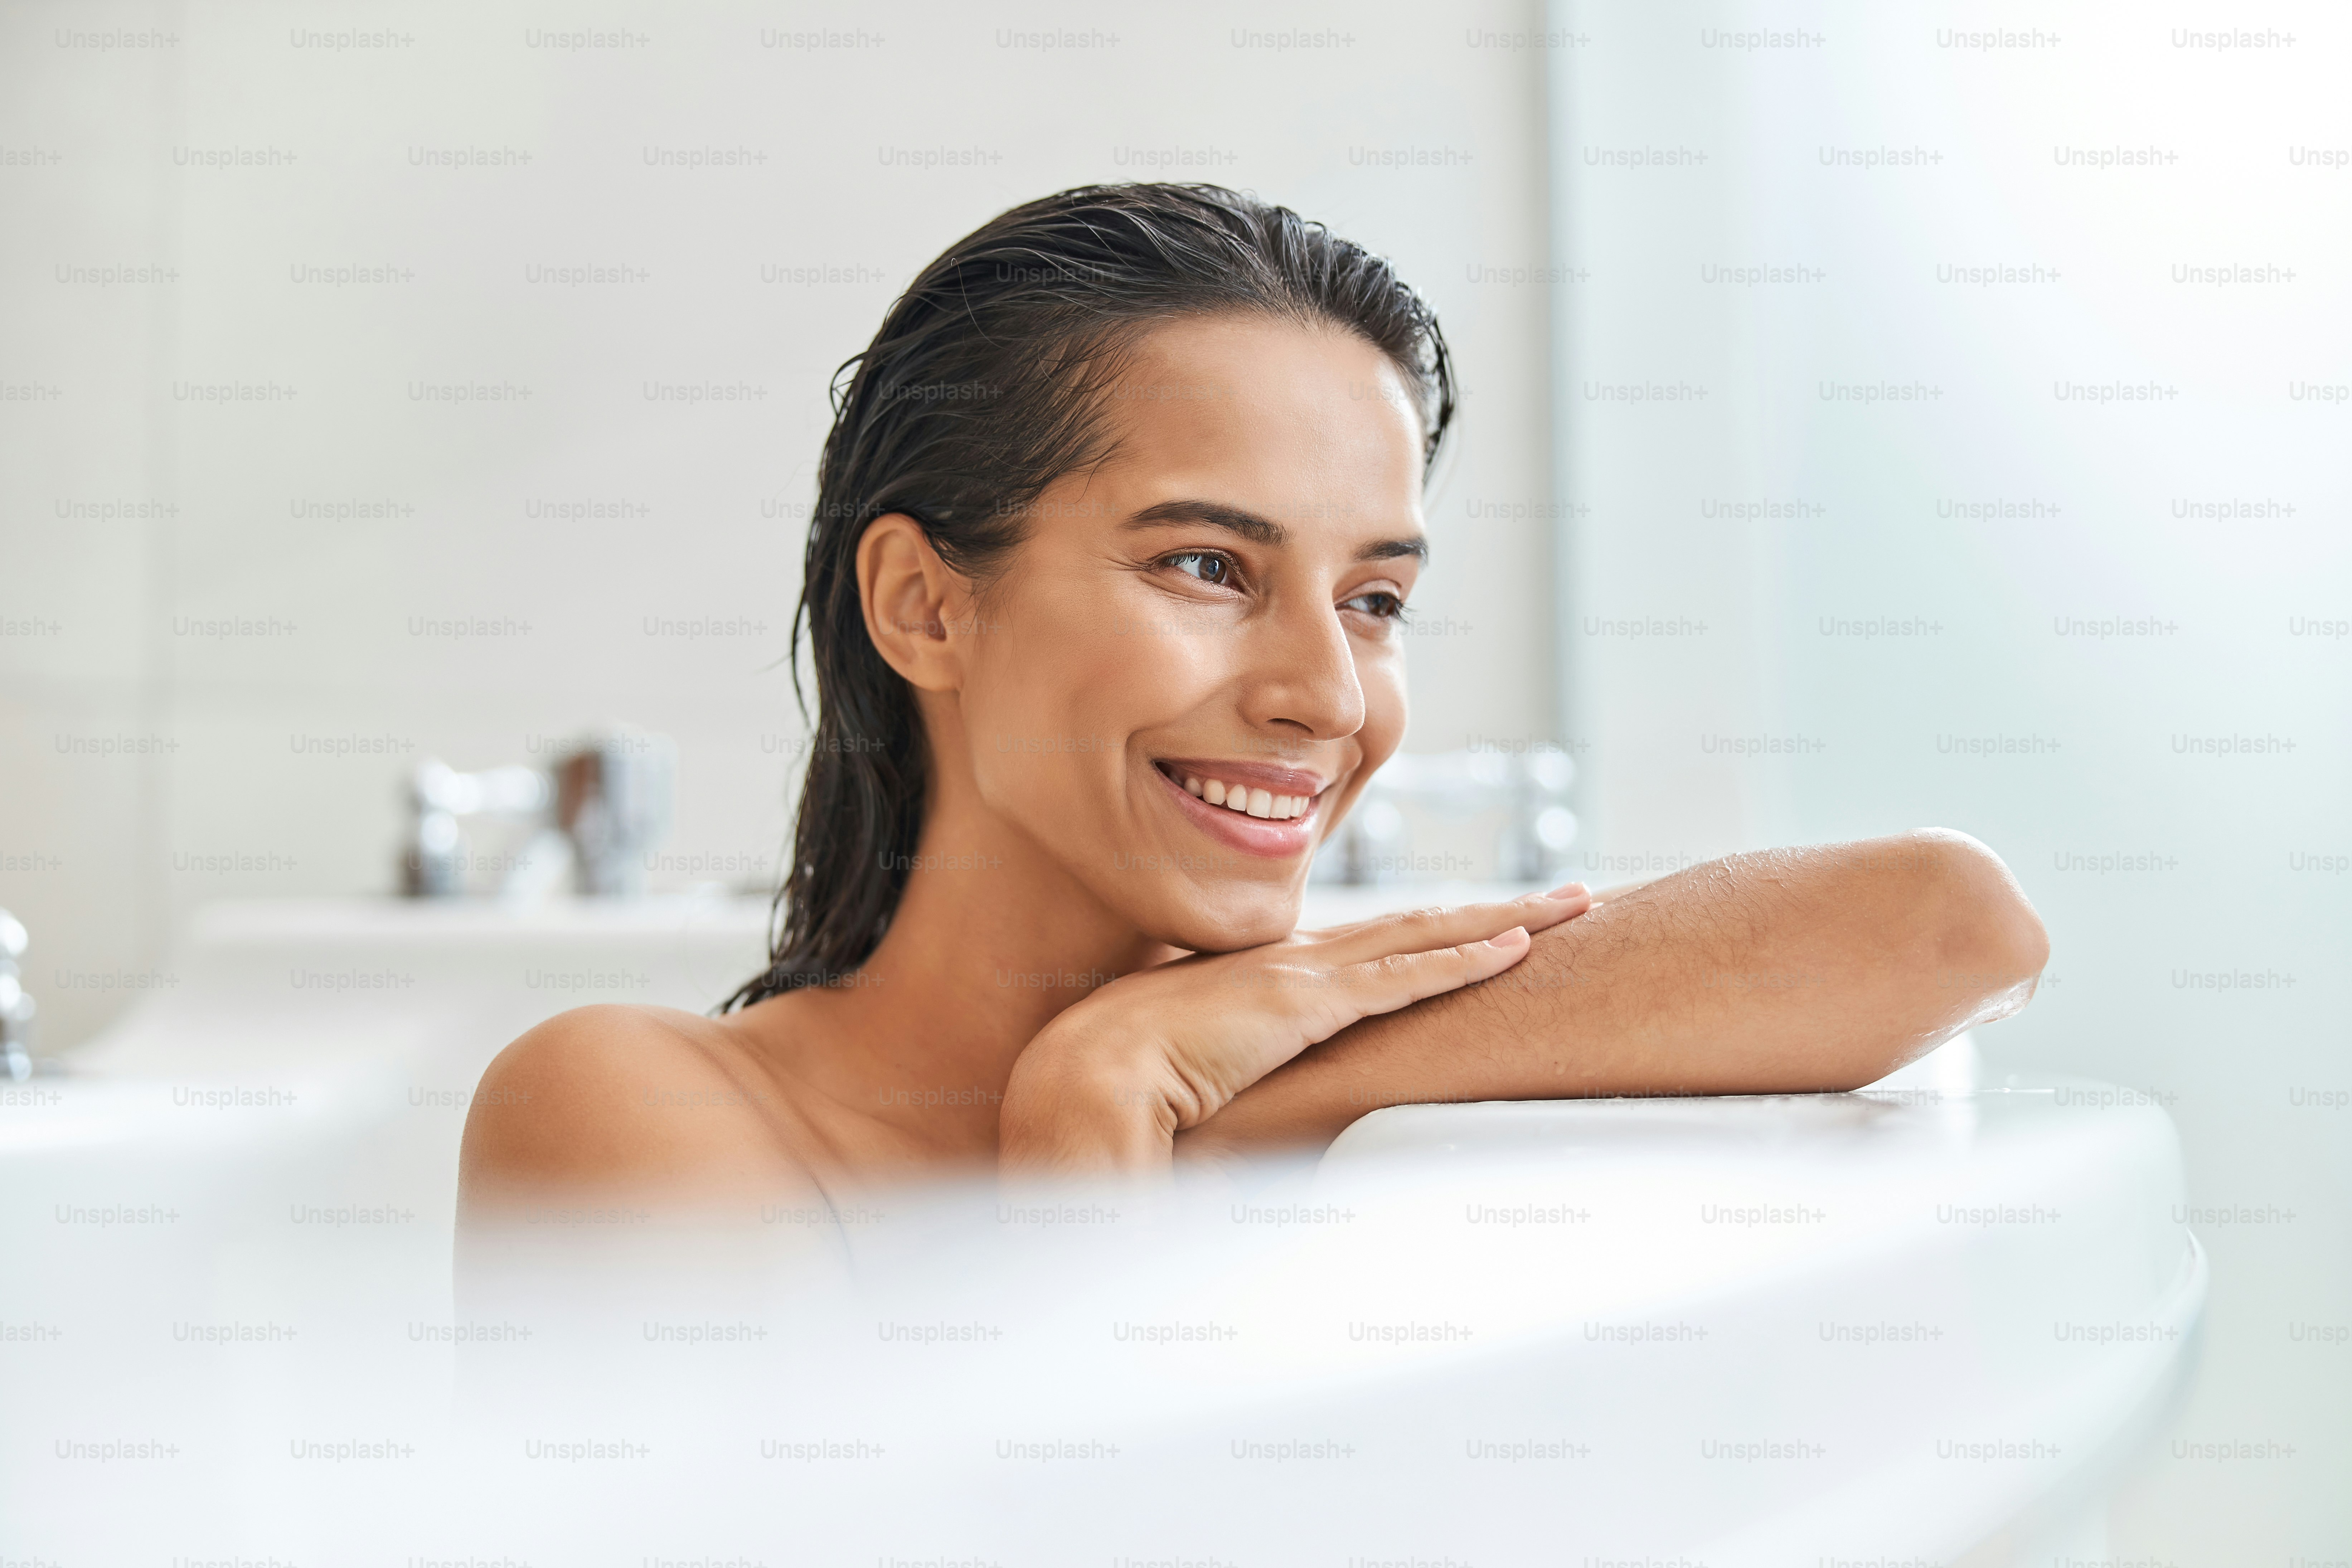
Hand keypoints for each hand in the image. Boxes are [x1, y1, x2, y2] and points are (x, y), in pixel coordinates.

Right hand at [997, 885, 1591, 1173]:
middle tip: (1570, 893)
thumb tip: (1244, 1104)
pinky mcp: (1309, 1006)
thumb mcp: (1199, 1075)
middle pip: (1421, 925)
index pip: (1376, 947)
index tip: (1491, 924)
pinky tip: (1519, 945)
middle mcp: (1297, 962)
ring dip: (1509, 918)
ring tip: (1575, 903)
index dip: (1437, 933)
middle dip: (1500, 907)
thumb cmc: (1123, 1085)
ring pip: (1431, 936)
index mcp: (1271, 979)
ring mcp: (1306, 977)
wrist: (1084, 1077)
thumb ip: (1236, 1076)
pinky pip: (1408, 978)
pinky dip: (1467, 959)